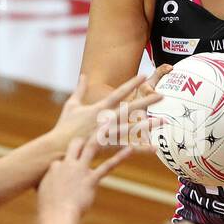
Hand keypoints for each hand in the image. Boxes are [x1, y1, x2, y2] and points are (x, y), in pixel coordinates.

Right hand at [37, 130, 133, 217]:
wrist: (56, 216)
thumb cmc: (49, 210)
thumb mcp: (43, 194)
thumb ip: (48, 188)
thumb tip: (49, 191)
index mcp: (54, 167)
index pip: (63, 154)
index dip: (71, 151)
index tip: (76, 147)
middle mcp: (67, 164)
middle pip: (77, 142)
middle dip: (86, 132)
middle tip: (97, 123)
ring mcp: (80, 170)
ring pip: (93, 147)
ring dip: (104, 134)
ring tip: (114, 122)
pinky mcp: (91, 180)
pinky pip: (108, 166)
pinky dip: (120, 157)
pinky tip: (130, 149)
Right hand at [51, 69, 166, 151]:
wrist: (58, 147)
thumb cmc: (64, 126)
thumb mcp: (72, 105)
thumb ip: (80, 89)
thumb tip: (83, 76)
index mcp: (99, 108)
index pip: (119, 92)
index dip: (132, 83)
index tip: (144, 75)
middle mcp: (106, 119)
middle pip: (131, 108)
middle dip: (146, 100)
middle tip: (161, 95)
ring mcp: (109, 133)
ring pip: (133, 127)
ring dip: (149, 124)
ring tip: (164, 120)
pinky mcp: (109, 147)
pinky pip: (129, 148)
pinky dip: (142, 148)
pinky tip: (155, 148)